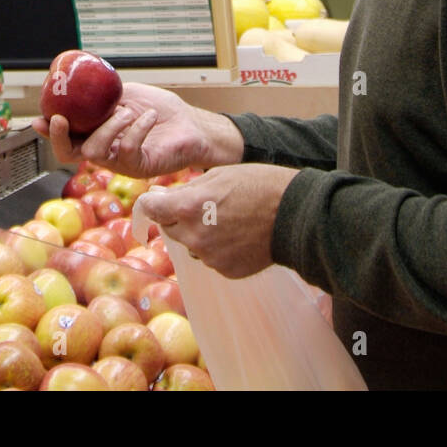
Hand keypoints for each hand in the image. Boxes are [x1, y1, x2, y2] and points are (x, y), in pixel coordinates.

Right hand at [31, 82, 242, 180]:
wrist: (191, 125)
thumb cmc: (160, 110)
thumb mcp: (126, 95)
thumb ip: (103, 94)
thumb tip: (78, 82)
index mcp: (97, 134)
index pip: (67, 138)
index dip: (50, 131)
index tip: (38, 119)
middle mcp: (104, 151)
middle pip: (69, 154)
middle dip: (61, 138)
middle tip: (63, 120)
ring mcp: (120, 162)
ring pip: (95, 153)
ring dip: (108, 127)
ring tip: (126, 111)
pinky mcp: (139, 167)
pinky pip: (128, 150)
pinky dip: (137, 128)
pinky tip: (149, 117)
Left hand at [135, 164, 299, 278]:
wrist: (295, 214)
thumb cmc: (258, 185)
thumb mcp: (218, 176)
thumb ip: (184, 190)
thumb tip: (156, 197)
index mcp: (189, 208)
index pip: (151, 210)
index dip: (152, 204)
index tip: (157, 202)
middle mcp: (195, 236)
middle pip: (170, 228)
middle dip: (179, 217)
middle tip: (205, 205)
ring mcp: (210, 257)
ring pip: (192, 245)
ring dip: (200, 234)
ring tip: (229, 219)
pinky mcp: (225, 270)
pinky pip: (211, 258)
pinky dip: (218, 248)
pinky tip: (239, 235)